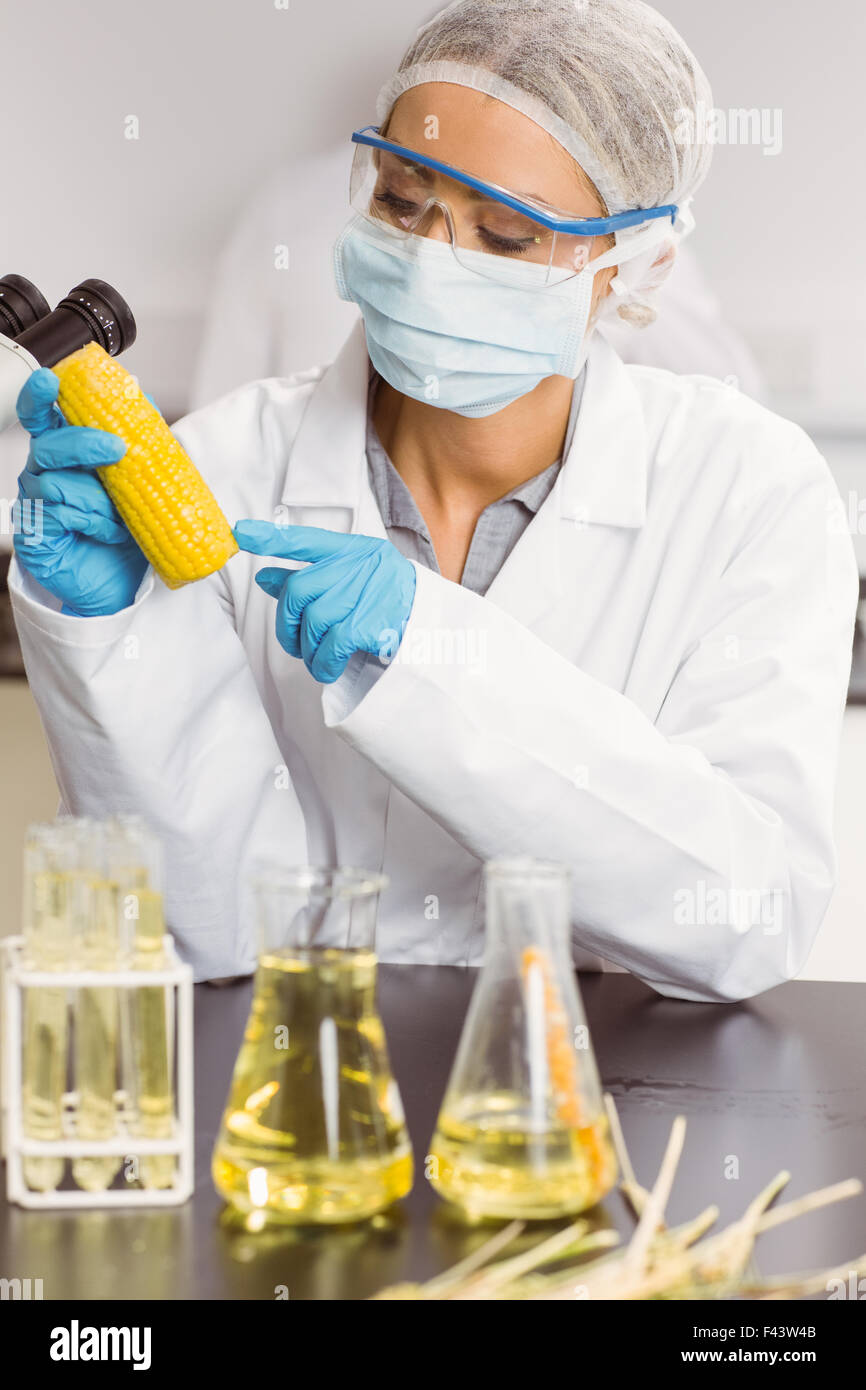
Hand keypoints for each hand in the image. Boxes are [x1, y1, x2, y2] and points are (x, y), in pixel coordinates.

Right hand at [13, 369, 148, 616]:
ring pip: (57, 481)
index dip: (41, 396)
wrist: (118, 584)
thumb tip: (147, 401)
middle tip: (116, 449)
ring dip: (97, 498)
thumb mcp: (141, 486)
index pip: (44, 416)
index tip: (51, 380)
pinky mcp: (33, 532)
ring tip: (119, 517)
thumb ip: (140, 446)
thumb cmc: (122, 533)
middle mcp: (43, 473)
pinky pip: (59, 514)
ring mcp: (34, 502)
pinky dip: (91, 521)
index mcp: (64, 454)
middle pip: (47, 443)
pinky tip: (106, 533)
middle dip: (82, 442)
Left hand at [234, 520, 416, 682]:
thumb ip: (312, 579)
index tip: (240, 533)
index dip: (271, 537)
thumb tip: (265, 578)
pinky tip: (328, 668)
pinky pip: (329, 647)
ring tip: (318, 658)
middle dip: (288, 624)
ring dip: (308, 649)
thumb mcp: (356, 583)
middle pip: (298, 591)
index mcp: (355, 551)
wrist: (440, 632)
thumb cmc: (392, 608)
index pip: (306, 540)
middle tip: (296, 642)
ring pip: (311, 622)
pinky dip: (323, 663)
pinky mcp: (370, 625)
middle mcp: (360, 566)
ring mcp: (366, 594)